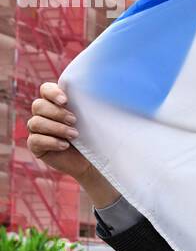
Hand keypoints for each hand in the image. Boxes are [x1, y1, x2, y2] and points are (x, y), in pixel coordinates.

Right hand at [26, 81, 116, 205]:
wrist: (93, 161)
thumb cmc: (94, 135)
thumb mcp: (93, 118)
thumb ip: (90, 103)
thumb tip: (105, 88)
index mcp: (55, 102)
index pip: (45, 89)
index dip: (52, 92)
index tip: (65, 100)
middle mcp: (43, 114)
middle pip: (39, 105)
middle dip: (57, 112)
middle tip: (75, 120)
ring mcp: (38, 130)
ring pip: (35, 122)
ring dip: (56, 128)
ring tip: (74, 135)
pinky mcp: (36, 146)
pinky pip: (35, 140)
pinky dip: (50, 141)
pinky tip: (65, 145)